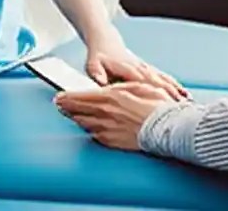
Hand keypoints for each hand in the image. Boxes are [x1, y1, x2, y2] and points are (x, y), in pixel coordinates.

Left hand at [55, 82, 179, 150]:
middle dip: (66, 107)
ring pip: (84, 123)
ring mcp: (108, 129)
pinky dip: (88, 128)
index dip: (67, 96)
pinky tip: (87, 126)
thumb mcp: (138, 86)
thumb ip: (118, 87)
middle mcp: (105, 113)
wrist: (168, 129)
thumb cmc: (157, 105)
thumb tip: (105, 88)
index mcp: (110, 97)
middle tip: (58, 104)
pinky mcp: (113, 141)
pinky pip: (95, 134)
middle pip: (78, 110)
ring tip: (68, 114)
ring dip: (74, 117)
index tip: (59, 96)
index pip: (80, 96)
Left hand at [85, 38, 188, 100]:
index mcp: (128, 68)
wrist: (106, 44)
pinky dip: (176, 86)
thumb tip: (100, 81)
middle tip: (182, 107)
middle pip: (158, 81)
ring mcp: (147, 69)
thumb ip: (97, 73)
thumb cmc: (99, 57)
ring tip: (188, 103)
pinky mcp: (150, 71)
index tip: (163, 101)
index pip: (143, 80)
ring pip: (164, 80)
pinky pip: (165, 79)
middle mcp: (141, 68)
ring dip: (176, 91)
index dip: (153, 90)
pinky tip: (186, 95)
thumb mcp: (93, 65)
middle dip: (170, 93)